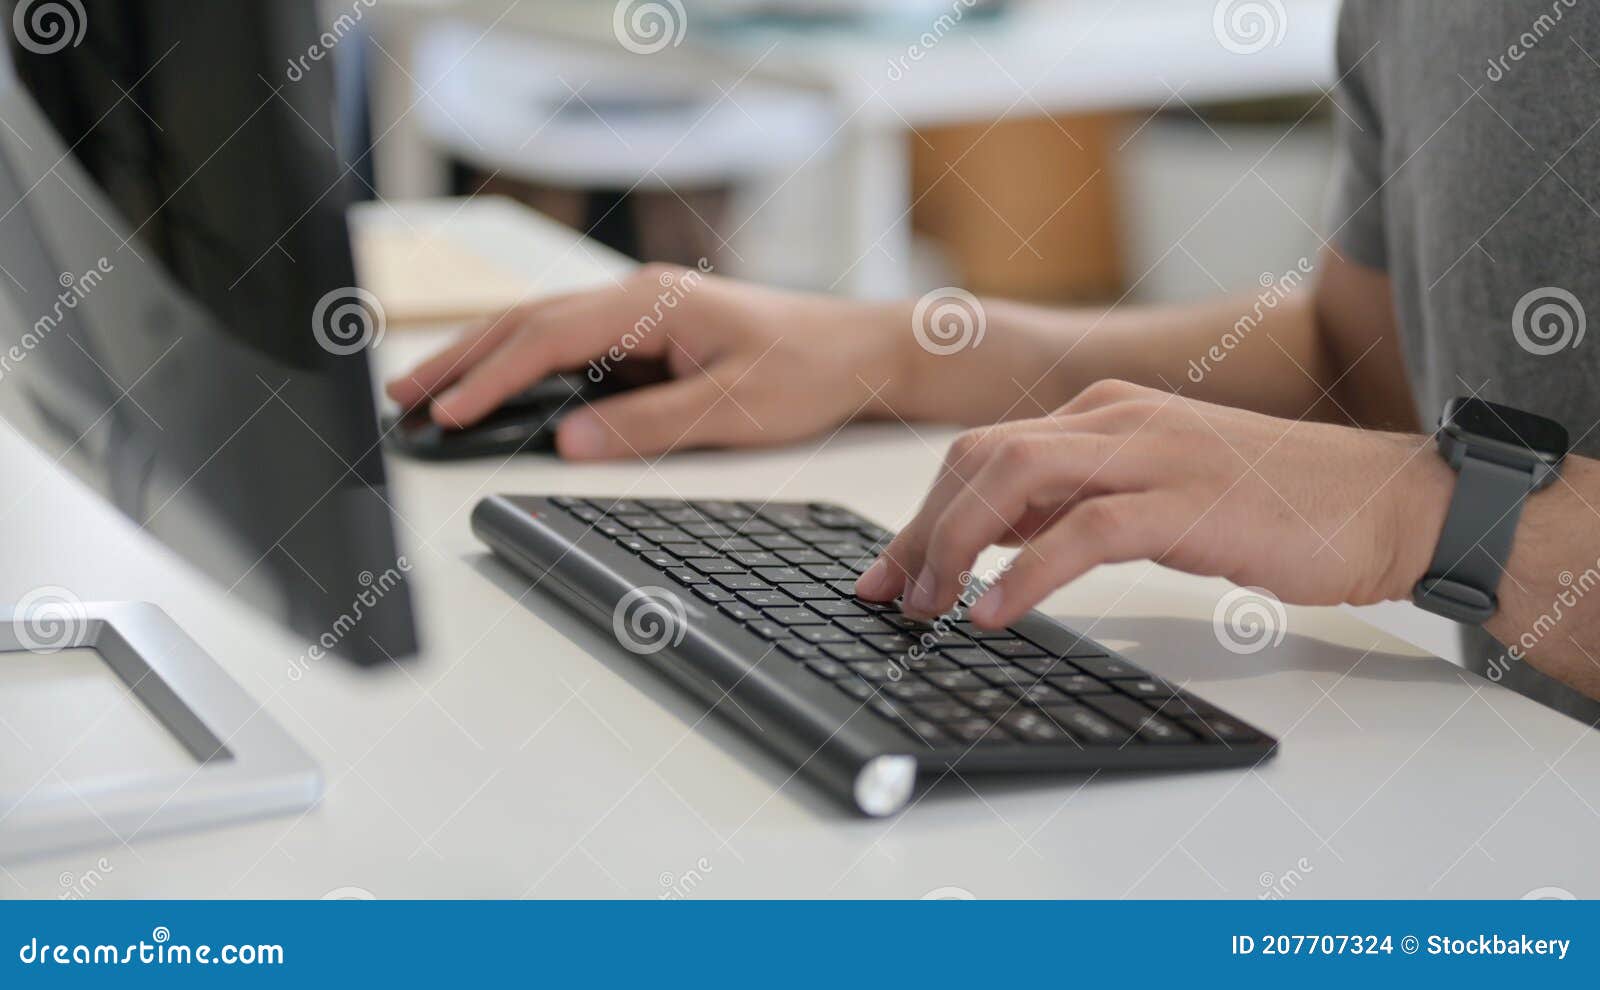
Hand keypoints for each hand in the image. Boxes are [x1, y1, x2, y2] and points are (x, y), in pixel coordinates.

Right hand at [386, 265, 905, 459]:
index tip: (447, 414)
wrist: (861, 351)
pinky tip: (495, 387)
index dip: (491, 378)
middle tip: (400, 399)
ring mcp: (638, 313)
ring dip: (481, 359)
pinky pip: (568, 345)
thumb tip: (569, 441)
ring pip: (539, 331)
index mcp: (651, 303)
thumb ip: (648, 424)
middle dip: (460, 361)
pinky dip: (521, 364)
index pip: (548, 340)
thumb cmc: (809, 370)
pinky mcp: (646, 334)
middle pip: (526, 325)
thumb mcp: (733, 407)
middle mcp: (636, 297)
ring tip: (426, 392)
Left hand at [855, 380, 1454, 626]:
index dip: (924, 512)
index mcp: (1105, 415)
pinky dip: (1025, 573)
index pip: (984, 452)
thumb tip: (994, 540)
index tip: (887, 570)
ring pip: (1015, 478)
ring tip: (928, 604)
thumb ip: (1074, 503)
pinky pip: (1082, 532)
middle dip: (921, 529)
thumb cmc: (1275, 508)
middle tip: (890, 593)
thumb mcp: (1153, 494)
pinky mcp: (1187, 502)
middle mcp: (1116, 420)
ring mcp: (1152, 454)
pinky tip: (994, 612)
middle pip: (980, 458)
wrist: (1387, 503)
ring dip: (955, 545)